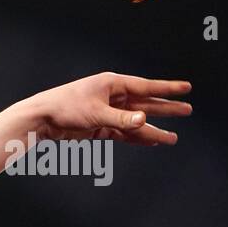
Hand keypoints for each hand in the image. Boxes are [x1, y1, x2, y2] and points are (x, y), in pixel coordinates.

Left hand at [24, 71, 191, 144]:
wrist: (39, 119)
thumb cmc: (64, 108)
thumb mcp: (95, 113)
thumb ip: (121, 119)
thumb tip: (144, 120)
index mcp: (112, 84)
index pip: (146, 87)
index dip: (167, 89)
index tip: (186, 88)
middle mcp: (111, 96)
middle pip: (144, 104)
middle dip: (166, 109)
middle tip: (187, 111)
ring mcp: (105, 112)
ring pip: (134, 122)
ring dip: (152, 131)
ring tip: (171, 139)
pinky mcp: (97, 126)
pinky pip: (121, 132)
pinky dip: (134, 138)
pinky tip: (149, 142)